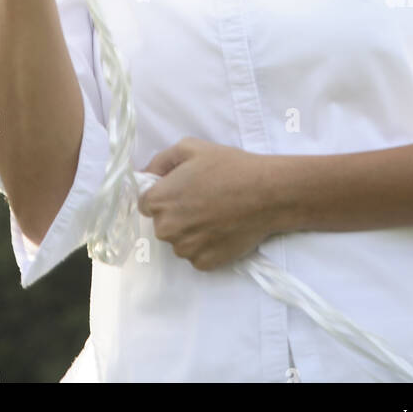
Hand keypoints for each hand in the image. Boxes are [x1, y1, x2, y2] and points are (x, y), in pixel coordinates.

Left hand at [137, 137, 275, 270]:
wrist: (266, 194)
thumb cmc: (228, 167)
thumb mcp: (190, 147)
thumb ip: (160, 161)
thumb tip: (145, 174)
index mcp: (158, 201)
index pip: (146, 203)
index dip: (164, 194)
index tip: (182, 190)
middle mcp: (166, 229)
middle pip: (162, 223)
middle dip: (177, 213)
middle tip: (202, 200)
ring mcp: (185, 249)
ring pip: (179, 241)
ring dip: (191, 231)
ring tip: (215, 214)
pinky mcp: (204, 263)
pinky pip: (196, 255)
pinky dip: (205, 245)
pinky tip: (221, 229)